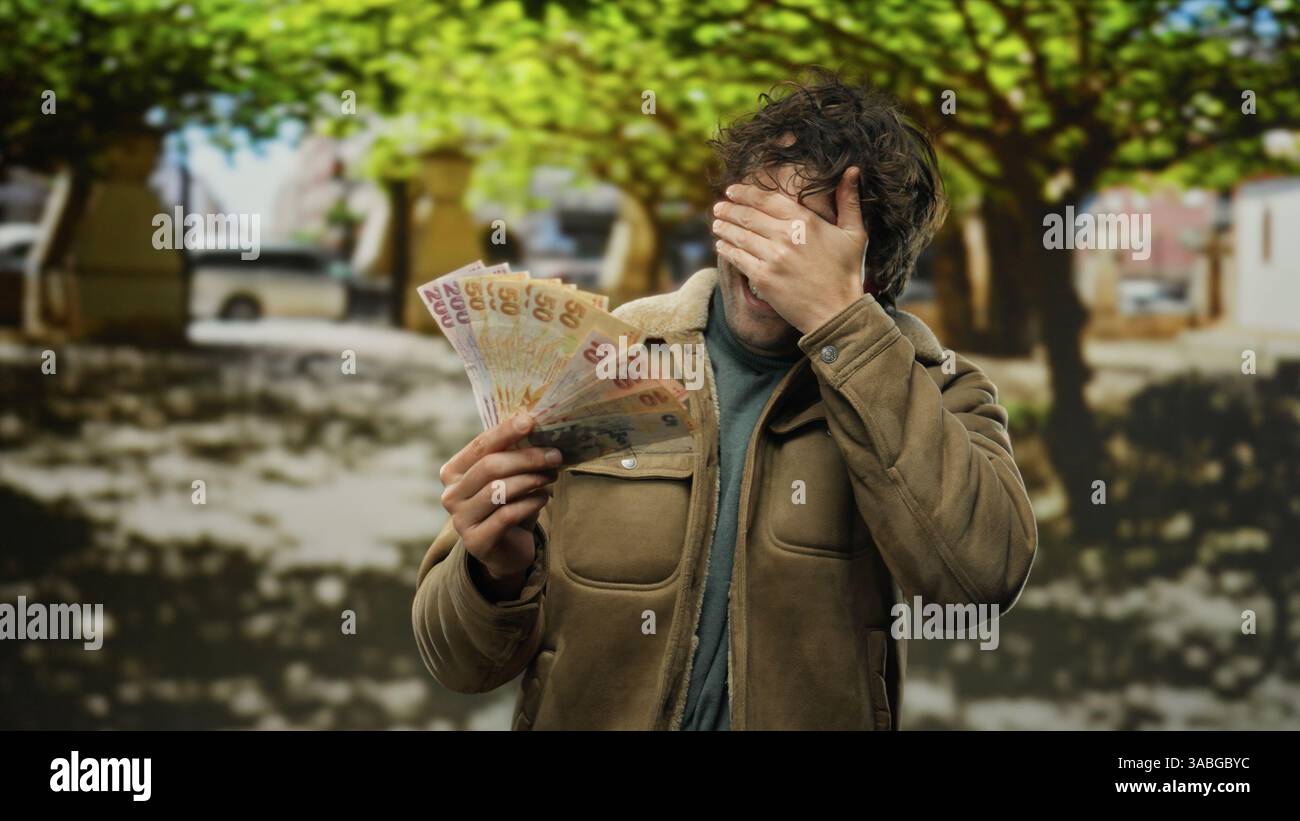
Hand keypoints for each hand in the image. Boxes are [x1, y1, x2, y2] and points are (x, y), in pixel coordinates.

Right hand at [439, 413, 561, 598]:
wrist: (506, 550)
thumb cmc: (507, 505)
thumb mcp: (507, 477)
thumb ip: (513, 454)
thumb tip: (537, 426)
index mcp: (453, 472)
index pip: (479, 445)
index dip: (505, 432)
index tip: (531, 420)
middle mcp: (450, 495)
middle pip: (490, 466)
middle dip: (527, 458)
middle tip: (555, 455)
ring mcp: (460, 520)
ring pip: (499, 490)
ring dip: (531, 480)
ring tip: (552, 476)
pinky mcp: (476, 541)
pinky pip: (507, 514)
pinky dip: (531, 503)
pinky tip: (544, 498)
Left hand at [712, 167, 868, 333]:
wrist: (838, 311)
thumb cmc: (847, 272)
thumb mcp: (855, 233)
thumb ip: (849, 201)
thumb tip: (852, 170)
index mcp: (805, 221)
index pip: (767, 199)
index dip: (745, 193)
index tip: (732, 190)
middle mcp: (786, 236)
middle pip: (748, 216)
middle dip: (729, 209)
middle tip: (719, 207)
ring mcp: (773, 257)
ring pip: (739, 236)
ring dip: (724, 228)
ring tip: (716, 223)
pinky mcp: (763, 278)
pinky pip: (738, 258)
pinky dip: (726, 250)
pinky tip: (721, 246)